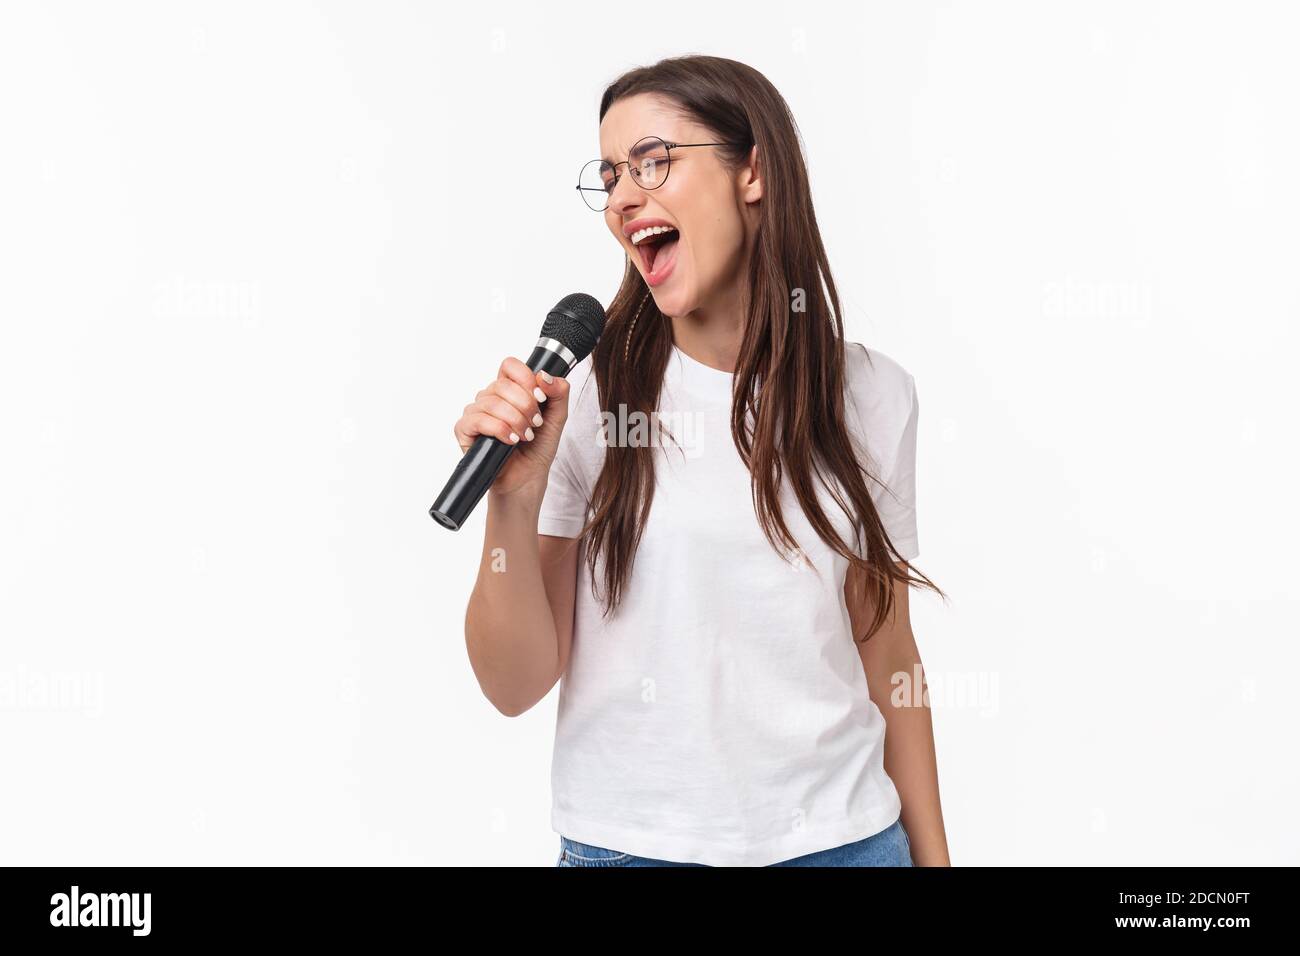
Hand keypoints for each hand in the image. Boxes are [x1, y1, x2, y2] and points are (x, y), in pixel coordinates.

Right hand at [452, 357, 571, 498]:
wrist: (527, 477)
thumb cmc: (538, 448)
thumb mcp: (557, 417)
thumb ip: (559, 392)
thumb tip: (545, 376)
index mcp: (509, 389)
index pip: (510, 366)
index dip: (525, 378)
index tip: (540, 397)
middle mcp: (490, 397)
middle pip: (503, 385)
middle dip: (525, 406)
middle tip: (535, 424)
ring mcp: (475, 413)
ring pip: (492, 402)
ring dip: (515, 420)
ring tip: (525, 436)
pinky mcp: (464, 430)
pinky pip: (477, 420)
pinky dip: (499, 429)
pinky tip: (510, 440)